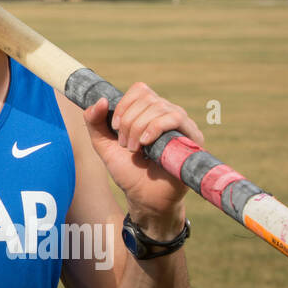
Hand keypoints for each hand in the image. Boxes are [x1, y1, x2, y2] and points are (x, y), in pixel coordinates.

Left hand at [82, 83, 202, 228]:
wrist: (145, 197)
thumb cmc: (128, 171)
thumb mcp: (103, 144)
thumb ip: (94, 122)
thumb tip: (102, 99)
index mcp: (150, 112)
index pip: (140, 90)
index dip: (124, 105)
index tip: (114, 127)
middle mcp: (168, 114)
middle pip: (147, 98)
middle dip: (129, 121)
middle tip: (125, 144)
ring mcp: (182, 125)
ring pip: (159, 107)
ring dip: (139, 127)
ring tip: (134, 149)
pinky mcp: (193, 137)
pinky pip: (175, 118)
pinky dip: (155, 127)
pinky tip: (145, 143)